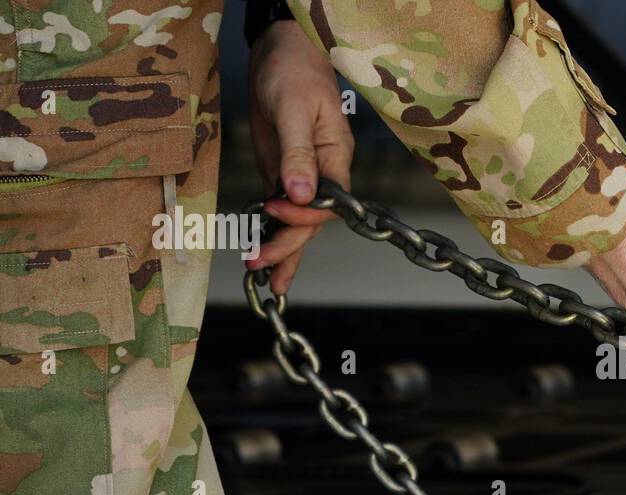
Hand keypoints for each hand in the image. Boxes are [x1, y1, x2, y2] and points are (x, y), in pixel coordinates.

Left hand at [246, 21, 353, 294]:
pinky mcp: (283, 174)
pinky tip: (265, 257)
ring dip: (283, 251)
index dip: (302, 215)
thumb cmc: (293, 73)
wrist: (281, 51)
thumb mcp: (294, 110)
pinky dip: (274, 234)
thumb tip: (302, 196)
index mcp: (336, 159)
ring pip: (299, 223)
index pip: (327, 204)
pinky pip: (282, 212)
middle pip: (312, 222)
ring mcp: (303, 177)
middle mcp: (324, 174)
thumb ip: (298, 154)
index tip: (273, 208)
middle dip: (287, 245)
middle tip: (258, 263)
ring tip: (265, 279)